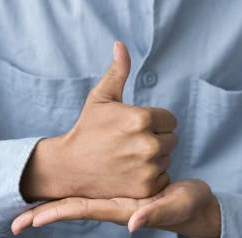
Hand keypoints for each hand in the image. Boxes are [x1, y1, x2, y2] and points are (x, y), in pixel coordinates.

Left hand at [12, 179, 221, 237]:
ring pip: (75, 200)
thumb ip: (155, 214)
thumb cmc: (187, 208)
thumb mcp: (174, 207)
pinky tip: (56, 187)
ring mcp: (112, 198)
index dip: (54, 214)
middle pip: (69, 209)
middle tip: (13, 222)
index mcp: (118, 209)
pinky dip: (68, 191)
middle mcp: (109, 206)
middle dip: (42, 215)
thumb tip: (132, 224)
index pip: (79, 211)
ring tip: (23, 205)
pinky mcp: (118, 190)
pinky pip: (87, 191)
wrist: (195, 206)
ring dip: (50, 202)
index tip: (29, 220)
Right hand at [20, 41, 177, 200]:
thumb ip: (118, 72)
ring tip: (129, 158)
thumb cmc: (87, 130)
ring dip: (154, 159)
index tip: (135, 128)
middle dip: (156, 140)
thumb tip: (121, 45)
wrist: (70, 167)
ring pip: (167, 159)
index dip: (155, 122)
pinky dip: (151, 177)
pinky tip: (131, 173)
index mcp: (141, 119)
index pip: (170, 120)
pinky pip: (163, 178)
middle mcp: (148, 144)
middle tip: (131, 145)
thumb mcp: (100, 98)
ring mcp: (148, 168)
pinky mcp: (146, 188)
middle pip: (172, 140)